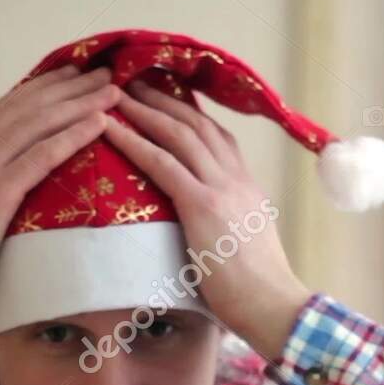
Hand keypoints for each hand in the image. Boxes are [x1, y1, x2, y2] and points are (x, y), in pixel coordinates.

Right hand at [0, 66, 121, 340]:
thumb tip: (15, 178)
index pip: (9, 107)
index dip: (44, 87)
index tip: (72, 74)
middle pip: (29, 106)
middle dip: (69, 87)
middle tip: (103, 73)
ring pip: (39, 123)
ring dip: (79, 103)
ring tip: (111, 91)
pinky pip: (42, 156)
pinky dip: (73, 135)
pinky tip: (99, 123)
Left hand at [101, 81, 312, 359]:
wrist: (273, 305)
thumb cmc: (255, 289)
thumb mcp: (243, 242)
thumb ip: (226, 223)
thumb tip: (207, 226)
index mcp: (246, 185)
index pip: (216, 136)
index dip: (188, 113)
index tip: (164, 96)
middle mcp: (236, 177)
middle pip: (196, 123)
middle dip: (162, 98)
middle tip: (132, 79)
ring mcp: (221, 188)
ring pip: (178, 133)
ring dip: (144, 108)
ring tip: (115, 91)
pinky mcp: (203, 205)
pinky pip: (162, 163)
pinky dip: (133, 140)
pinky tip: (109, 127)